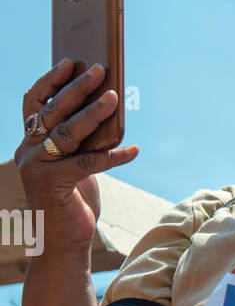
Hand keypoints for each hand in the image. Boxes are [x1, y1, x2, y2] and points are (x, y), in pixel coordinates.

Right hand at [16, 57, 138, 257]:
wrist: (62, 244)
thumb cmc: (72, 201)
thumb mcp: (75, 165)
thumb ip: (81, 142)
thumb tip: (108, 112)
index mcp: (30, 142)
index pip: (33, 102)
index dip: (50, 81)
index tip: (69, 62)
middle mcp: (28, 150)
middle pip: (53, 111)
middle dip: (78, 88)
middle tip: (100, 70)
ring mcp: (37, 166)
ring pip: (68, 131)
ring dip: (95, 113)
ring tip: (116, 97)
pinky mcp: (54, 184)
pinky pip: (88, 162)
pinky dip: (114, 155)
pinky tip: (134, 150)